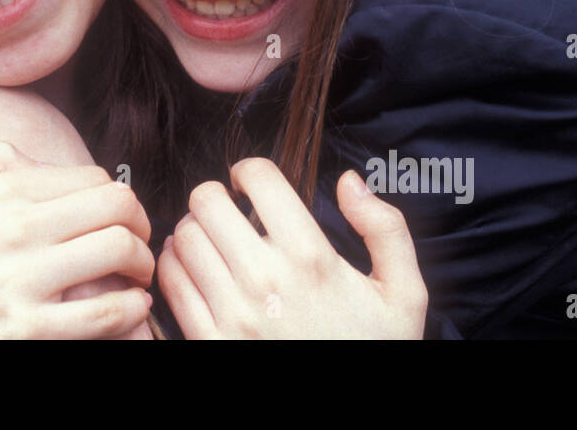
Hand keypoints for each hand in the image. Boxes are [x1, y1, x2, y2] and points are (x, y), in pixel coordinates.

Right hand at [0, 142, 155, 338]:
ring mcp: (23, 281)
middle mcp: (16, 229)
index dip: (120, 196)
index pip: (93, 179)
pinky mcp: (27, 330)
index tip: (122, 215)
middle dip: (141, 224)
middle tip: (140, 242)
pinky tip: (131, 307)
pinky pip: (103, 313)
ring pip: (118, 252)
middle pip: (116, 208)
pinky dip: (131, 308)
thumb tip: (44, 159)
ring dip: (142, 264)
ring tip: (138, 276)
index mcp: (3, 192)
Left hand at [158, 158, 427, 338]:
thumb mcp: (404, 293)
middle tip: (225, 209)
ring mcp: (232, 314)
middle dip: (215, 196)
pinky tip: (193, 268)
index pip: (259, 178)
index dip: (249, 170)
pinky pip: (171, 285)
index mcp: (311, 257)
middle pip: (206, 201)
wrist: (353, 417)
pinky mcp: (209, 343)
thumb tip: (348, 180)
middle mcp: (265, 280)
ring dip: (192, 229)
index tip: (248, 181)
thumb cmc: (373, 349)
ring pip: (183, 238)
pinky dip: (174, 267)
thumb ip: (385, 228)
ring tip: (209, 238)